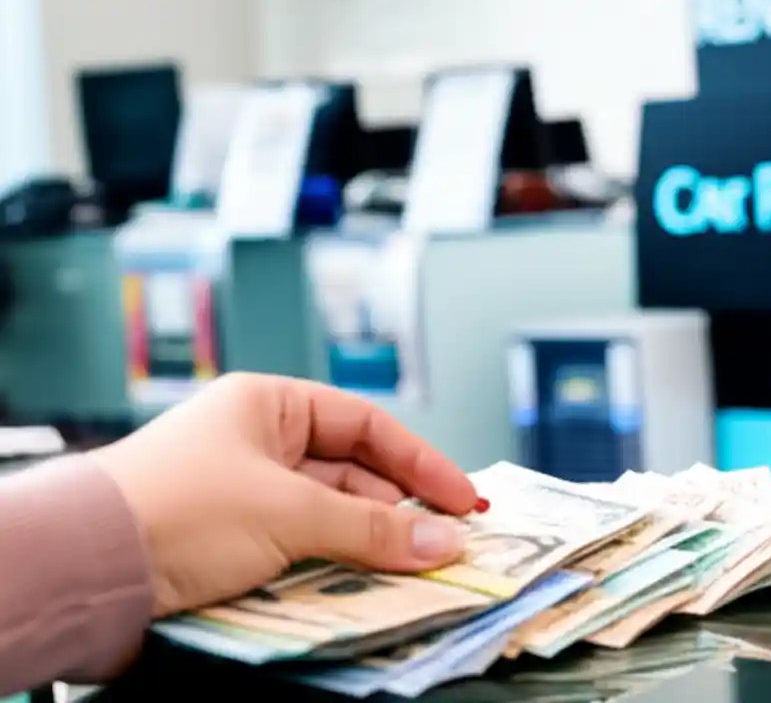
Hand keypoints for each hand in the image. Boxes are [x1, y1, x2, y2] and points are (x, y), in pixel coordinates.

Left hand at [95, 372, 477, 616]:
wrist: (85, 572)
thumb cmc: (178, 509)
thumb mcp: (290, 512)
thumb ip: (374, 528)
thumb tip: (445, 541)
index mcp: (268, 406)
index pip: (365, 426)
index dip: (421, 461)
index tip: (464, 500)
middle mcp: (258, 445)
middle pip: (353, 474)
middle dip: (400, 510)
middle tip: (448, 543)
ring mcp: (245, 497)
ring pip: (331, 518)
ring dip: (371, 544)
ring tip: (416, 568)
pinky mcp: (232, 546)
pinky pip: (303, 551)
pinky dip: (337, 567)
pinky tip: (366, 585)